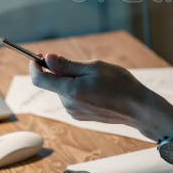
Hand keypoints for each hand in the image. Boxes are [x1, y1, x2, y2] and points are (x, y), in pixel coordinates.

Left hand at [28, 53, 172, 140]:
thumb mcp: (94, 67)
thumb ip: (67, 65)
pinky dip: (79, 90)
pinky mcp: (81, 116)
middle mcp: (69, 104)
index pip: (39, 79)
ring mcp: (75, 112)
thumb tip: (47, 58)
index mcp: (70, 91)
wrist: (137, 108)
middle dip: (61, 71)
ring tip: (97, 79)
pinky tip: (98, 90)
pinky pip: (73, 99)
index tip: (37, 56)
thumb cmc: (119, 84)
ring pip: (64, 91)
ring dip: (72, 81)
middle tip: (82, 65)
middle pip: (54, 84)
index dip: (35, 66)